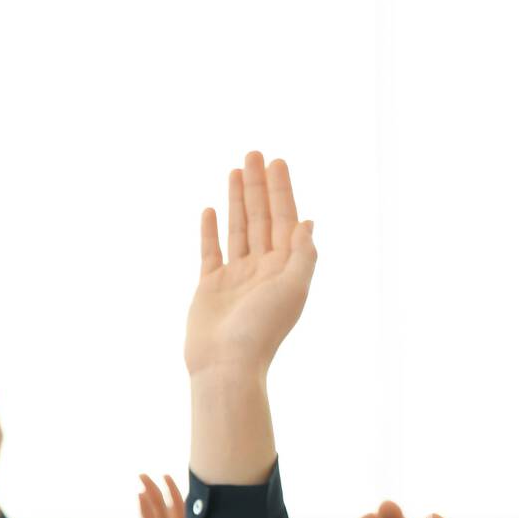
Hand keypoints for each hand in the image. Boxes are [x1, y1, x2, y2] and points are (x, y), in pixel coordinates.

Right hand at [184, 152, 316, 379]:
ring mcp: (236, 277)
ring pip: (238, 229)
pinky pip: (211, 251)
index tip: (277, 162)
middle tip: (255, 153)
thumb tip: (308, 222)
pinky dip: (211, 230)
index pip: (285, 221)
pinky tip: (210, 208)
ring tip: (236, 169)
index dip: (282, 191)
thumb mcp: (292, 290)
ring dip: (237, 200)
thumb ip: (302, 256)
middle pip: (262, 218)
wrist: (226, 365)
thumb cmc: (262, 330)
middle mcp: (263, 270)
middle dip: (259, 186)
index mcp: (286, 270)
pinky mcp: (210, 287)